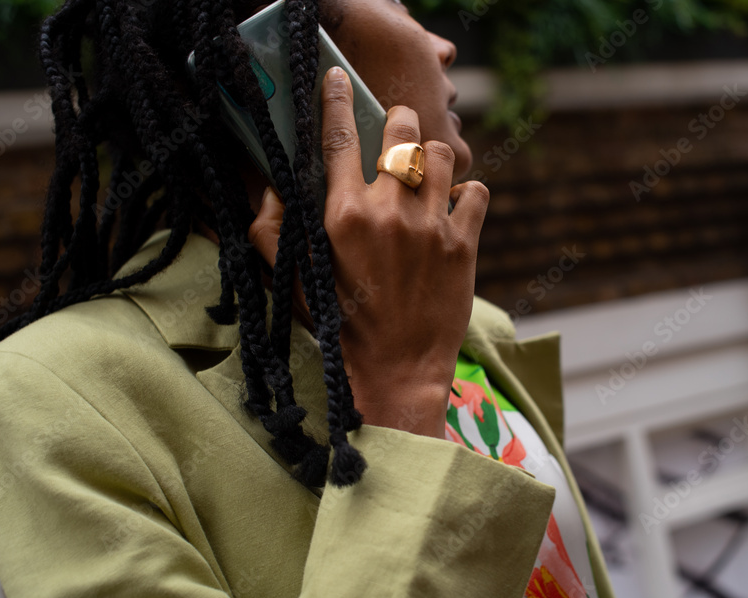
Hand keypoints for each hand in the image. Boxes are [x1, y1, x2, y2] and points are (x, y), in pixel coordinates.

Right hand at [248, 66, 488, 439]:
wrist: (396, 369)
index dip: (338, 99)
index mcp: (342, 215)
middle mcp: (389, 211)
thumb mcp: (291, 279)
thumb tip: (271, 184)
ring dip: (431, 157)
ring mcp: (431, 226)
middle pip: (400, 132)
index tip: (339, 78)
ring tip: (424, 174)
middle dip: (397, 122)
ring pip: (440, 155)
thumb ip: (271, 228)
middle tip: (395, 131)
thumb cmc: (338, 323)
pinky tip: (452, 208)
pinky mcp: (464, 244)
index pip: (339, 136)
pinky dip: (466, 194)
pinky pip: (476, 192)